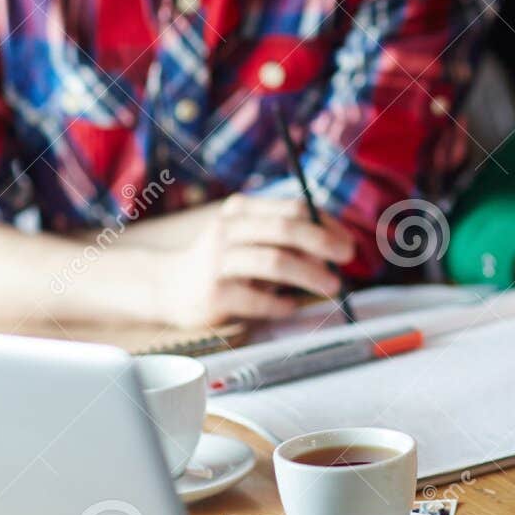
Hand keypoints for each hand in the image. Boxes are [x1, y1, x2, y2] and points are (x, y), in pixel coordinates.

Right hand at [156, 194, 354, 326]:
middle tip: (346, 258)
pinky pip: (259, 299)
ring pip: (275, 262)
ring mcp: (219, 261)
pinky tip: (291, 306)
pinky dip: (282, 303)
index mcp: (242, 210)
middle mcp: (229, 230)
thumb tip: (336, 246)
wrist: (166, 287)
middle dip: (323, 243)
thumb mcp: (248, 238)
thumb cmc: (221, 262)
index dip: (326, 224)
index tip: (348, 242)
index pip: (293, 208)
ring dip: (311, 274)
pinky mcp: (214, 294)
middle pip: (286, 230)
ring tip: (332, 286)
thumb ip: (284, 238)